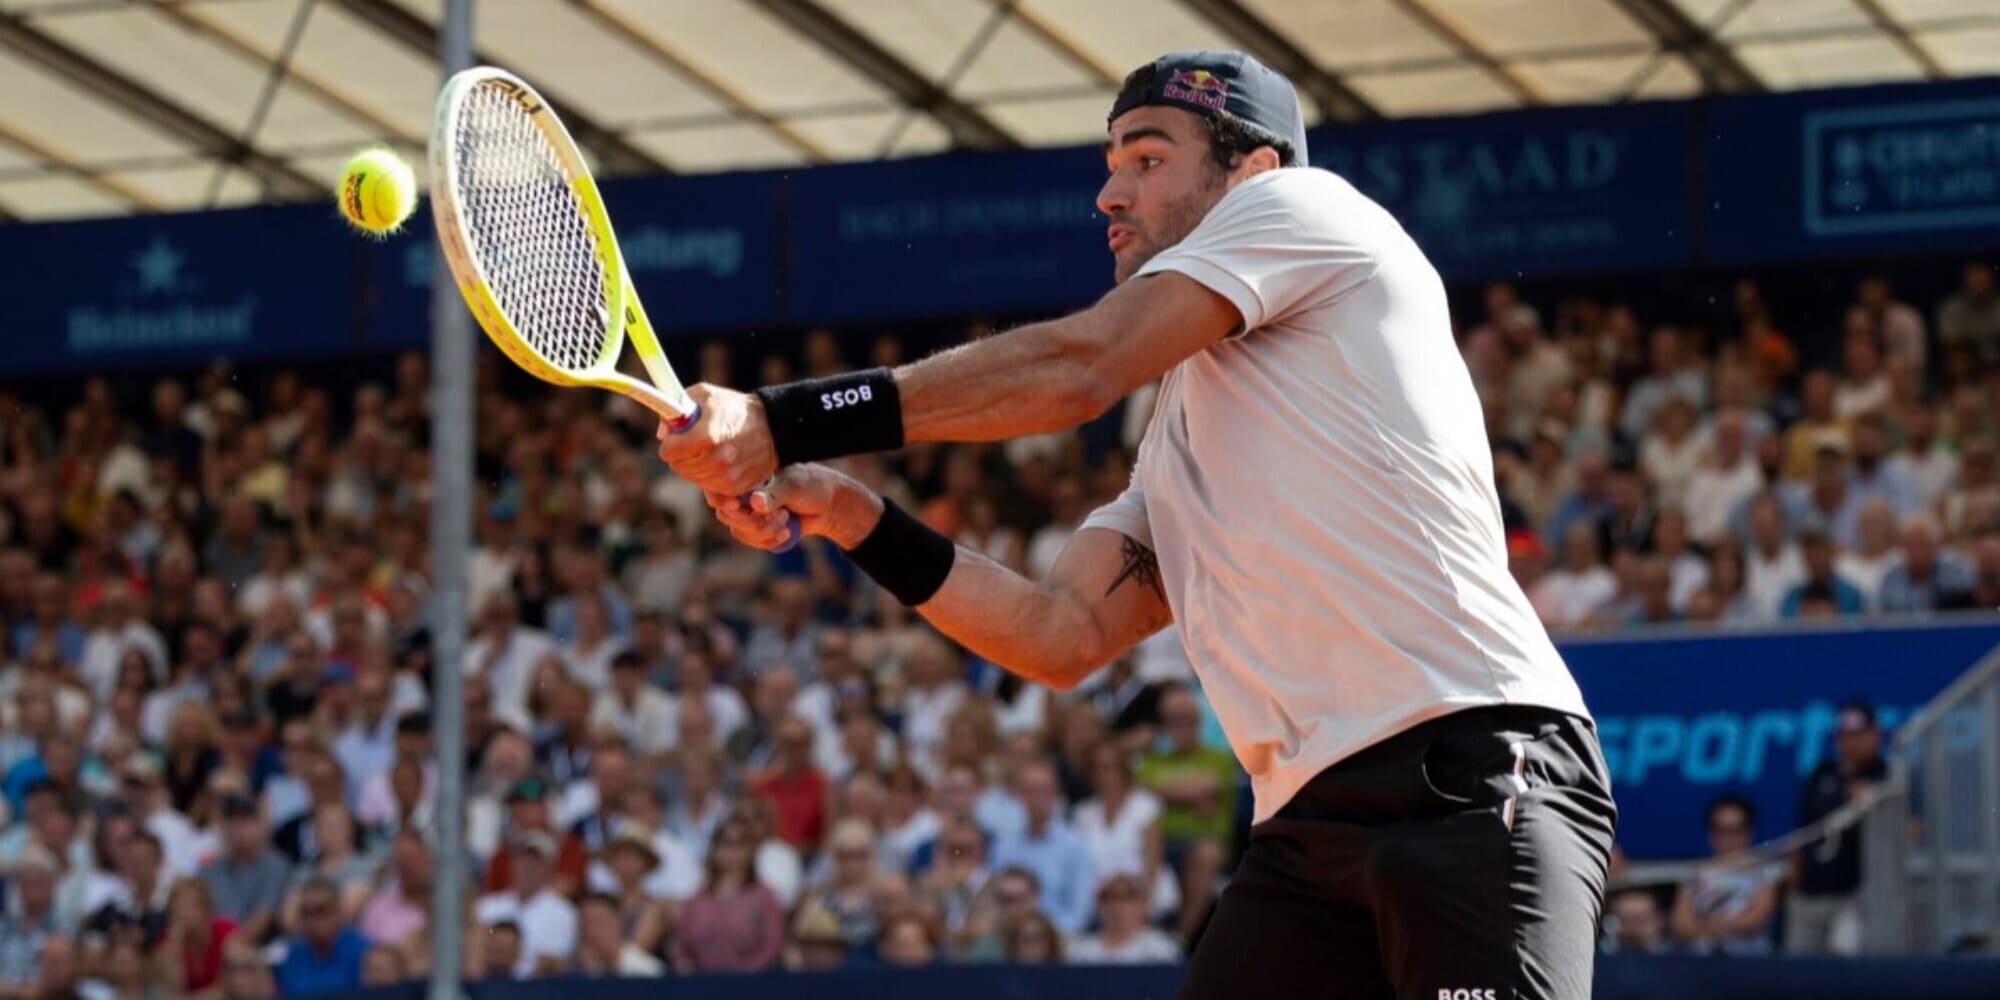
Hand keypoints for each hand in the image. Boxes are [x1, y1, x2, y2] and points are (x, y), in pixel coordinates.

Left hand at [655, 384, 776, 495]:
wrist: (773, 426)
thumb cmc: (735, 408)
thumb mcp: (705, 395)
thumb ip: (677, 408)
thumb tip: (663, 432)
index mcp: (705, 436)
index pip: (668, 452)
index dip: (671, 443)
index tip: (678, 438)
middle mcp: (716, 459)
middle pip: (679, 467)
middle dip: (682, 454)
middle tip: (696, 443)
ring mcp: (727, 476)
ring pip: (693, 479)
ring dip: (696, 467)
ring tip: (712, 450)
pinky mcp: (736, 488)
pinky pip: (710, 488)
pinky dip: (711, 478)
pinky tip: (721, 463)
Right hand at [706, 465, 881, 551]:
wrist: (828, 505)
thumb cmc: (811, 486)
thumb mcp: (795, 486)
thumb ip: (775, 494)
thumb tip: (754, 502)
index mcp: (749, 477)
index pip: (722, 488)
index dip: (723, 499)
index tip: (736, 505)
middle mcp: (744, 494)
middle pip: (726, 514)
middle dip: (752, 520)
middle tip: (781, 514)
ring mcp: (748, 513)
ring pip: (739, 530)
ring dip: (764, 531)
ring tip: (786, 520)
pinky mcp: (757, 530)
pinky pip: (750, 540)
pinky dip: (767, 540)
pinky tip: (785, 534)